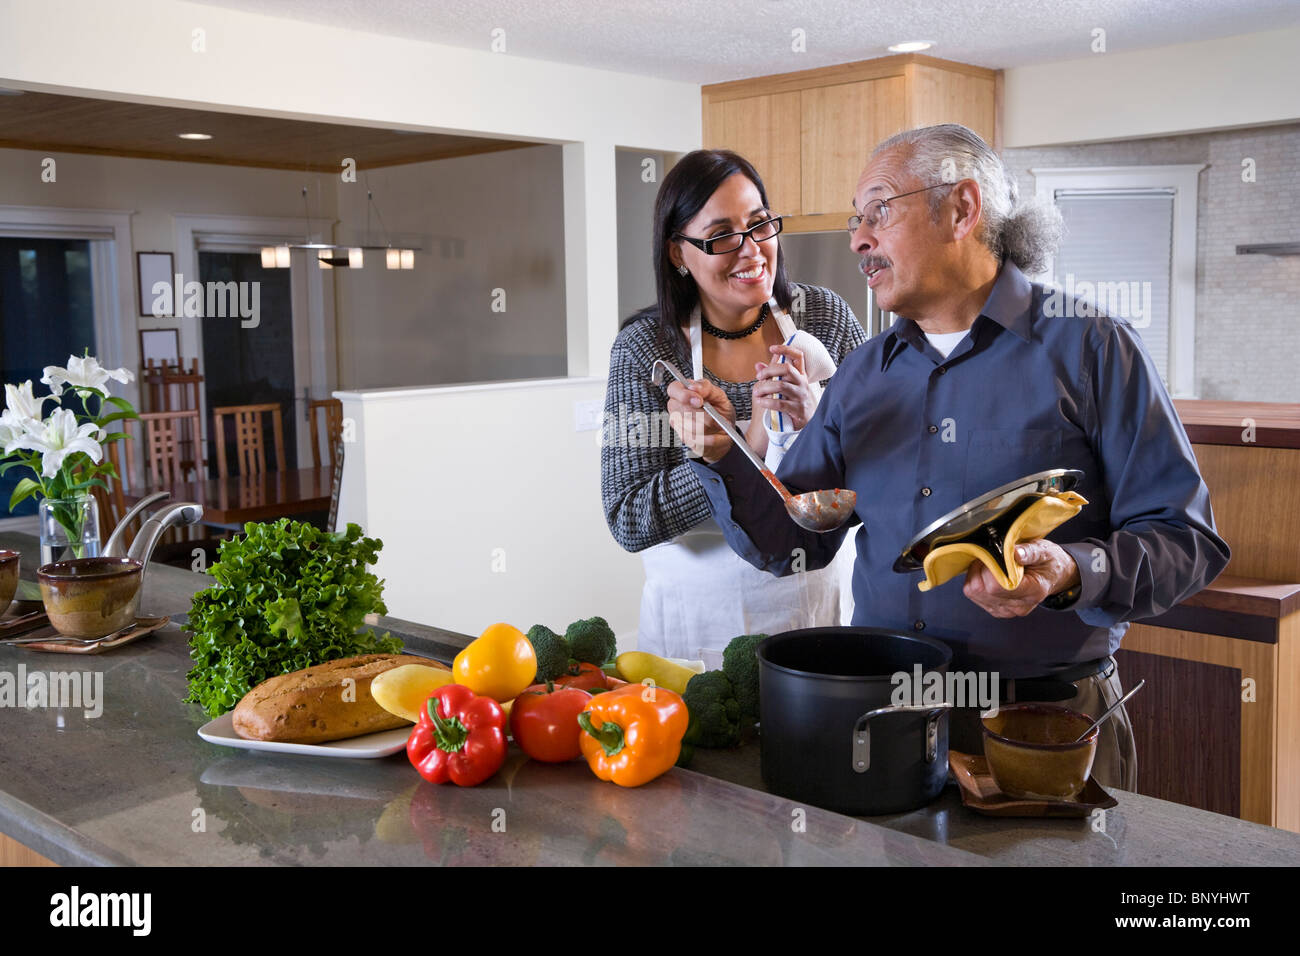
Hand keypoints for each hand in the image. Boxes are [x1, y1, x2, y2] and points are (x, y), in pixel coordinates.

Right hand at [665, 378, 736, 463]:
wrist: (724, 428)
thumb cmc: (718, 408)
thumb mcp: (718, 394)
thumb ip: (706, 388)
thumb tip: (695, 387)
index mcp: (682, 391)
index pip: (673, 389)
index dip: (684, 395)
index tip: (699, 401)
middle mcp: (676, 407)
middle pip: (683, 411)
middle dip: (703, 415)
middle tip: (716, 416)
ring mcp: (678, 424)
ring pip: (691, 427)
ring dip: (709, 427)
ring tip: (719, 425)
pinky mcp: (685, 438)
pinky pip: (696, 440)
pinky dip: (711, 438)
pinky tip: (715, 434)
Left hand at [752, 345, 817, 430]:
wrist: (806, 424)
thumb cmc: (794, 403)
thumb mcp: (785, 387)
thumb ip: (772, 376)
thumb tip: (758, 365)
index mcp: (800, 375)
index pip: (798, 356)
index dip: (786, 349)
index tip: (772, 348)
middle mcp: (802, 383)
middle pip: (786, 368)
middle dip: (769, 371)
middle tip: (759, 377)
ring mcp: (801, 396)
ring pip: (781, 385)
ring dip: (764, 388)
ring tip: (757, 393)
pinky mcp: (798, 409)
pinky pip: (780, 403)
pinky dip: (767, 402)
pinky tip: (761, 402)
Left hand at [962, 539, 1080, 618]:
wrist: (1053, 575)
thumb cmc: (1049, 562)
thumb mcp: (1045, 551)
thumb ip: (1030, 552)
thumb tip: (1015, 553)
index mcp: (1033, 591)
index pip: (998, 586)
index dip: (989, 568)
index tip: (994, 554)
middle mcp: (1019, 606)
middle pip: (982, 590)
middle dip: (981, 569)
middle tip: (991, 555)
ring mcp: (1007, 610)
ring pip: (974, 592)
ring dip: (976, 574)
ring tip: (990, 563)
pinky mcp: (997, 610)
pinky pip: (974, 595)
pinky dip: (976, 580)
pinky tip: (988, 573)